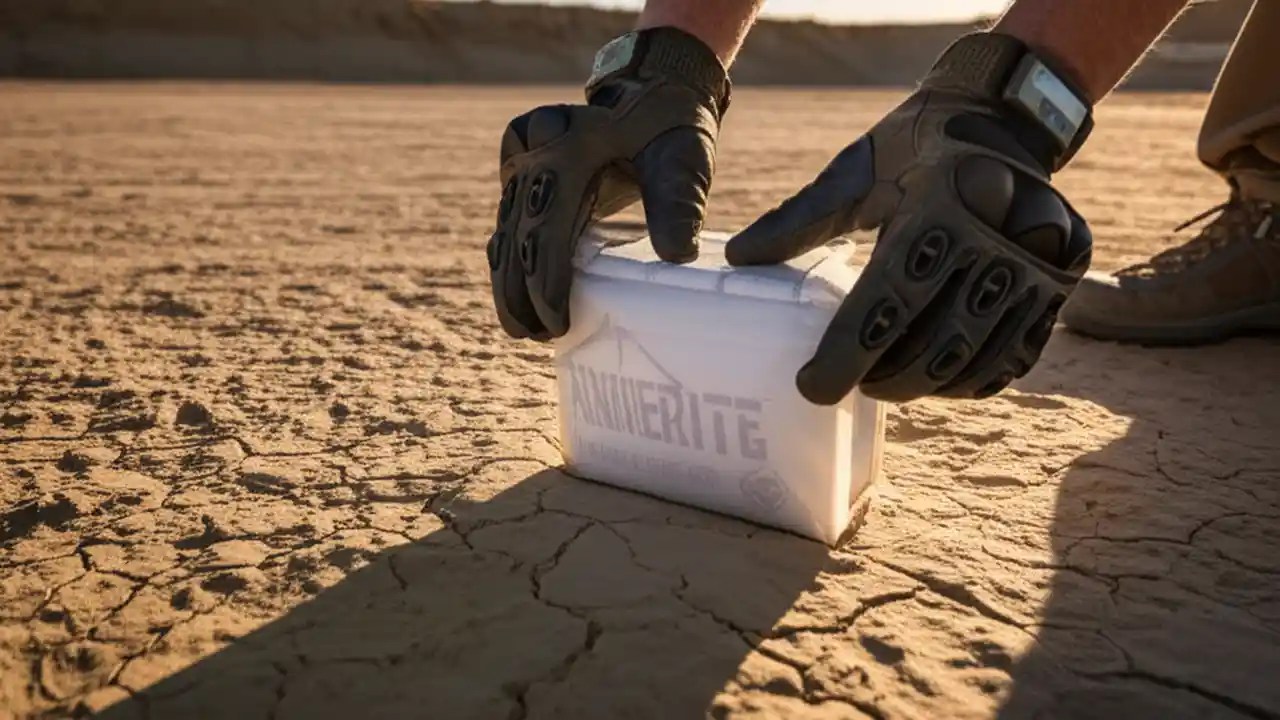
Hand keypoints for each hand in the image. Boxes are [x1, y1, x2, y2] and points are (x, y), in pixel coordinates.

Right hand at [488, 27, 728, 339]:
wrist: (651, 91)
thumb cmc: (670, 128)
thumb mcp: (683, 159)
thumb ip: (678, 203)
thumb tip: (676, 257)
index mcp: (569, 141)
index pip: (548, 223)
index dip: (547, 277)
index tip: (557, 321)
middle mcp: (534, 149)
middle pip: (519, 234)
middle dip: (522, 292)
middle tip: (538, 338)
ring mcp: (522, 161)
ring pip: (506, 232)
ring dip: (510, 284)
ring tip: (525, 331)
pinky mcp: (521, 175)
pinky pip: (510, 226)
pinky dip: (512, 264)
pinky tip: (517, 303)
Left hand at [726, 34, 1092, 403]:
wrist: (1003, 119)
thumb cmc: (915, 149)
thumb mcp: (857, 171)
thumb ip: (800, 219)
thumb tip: (738, 259)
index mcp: (942, 204)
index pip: (888, 301)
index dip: (847, 354)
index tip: (811, 386)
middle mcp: (999, 237)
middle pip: (934, 341)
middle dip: (884, 378)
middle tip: (848, 386)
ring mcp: (1040, 265)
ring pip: (975, 356)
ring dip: (924, 386)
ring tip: (884, 385)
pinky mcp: (1062, 284)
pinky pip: (1013, 355)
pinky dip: (970, 380)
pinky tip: (936, 380)